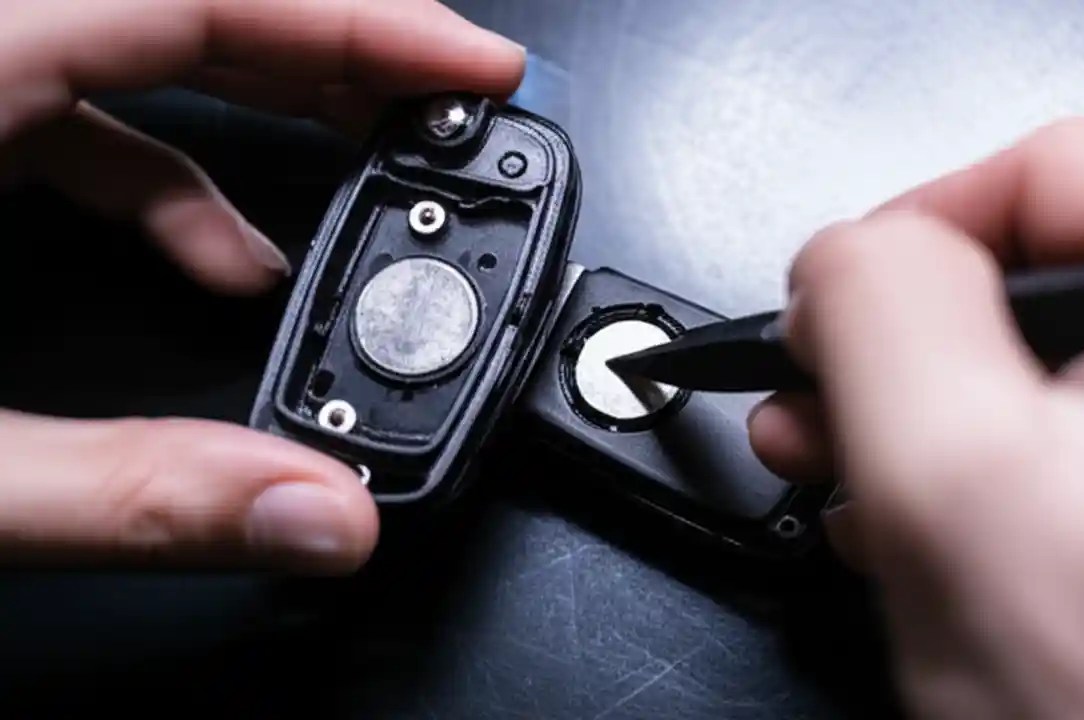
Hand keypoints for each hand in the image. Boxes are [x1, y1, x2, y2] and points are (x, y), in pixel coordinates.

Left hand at [0, 0, 524, 573]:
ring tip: (374, 182)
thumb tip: (318, 514)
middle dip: (348, 60)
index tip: (477, 73)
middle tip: (455, 118)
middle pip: (199, 9)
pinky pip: (92, 114)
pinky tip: (225, 267)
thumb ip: (134, 492)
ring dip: (276, 114)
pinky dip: (181, 183)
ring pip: (150, 48)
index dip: (363, 24)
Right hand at [749, 119, 1083, 718]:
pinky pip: (1070, 449)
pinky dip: (974, 474)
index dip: (915, 229)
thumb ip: (883, 319)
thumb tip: (845, 254)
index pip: (1061, 175)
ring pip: (1043, 371)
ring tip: (842, 471)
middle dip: (899, 342)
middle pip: (1045, 273)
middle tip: (816, 401)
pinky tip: (913, 523)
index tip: (830, 310)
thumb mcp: (965, 493)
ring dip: (918, 412)